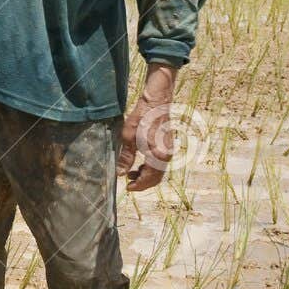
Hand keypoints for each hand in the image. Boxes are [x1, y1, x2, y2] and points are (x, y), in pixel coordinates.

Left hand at [116, 63, 178, 191]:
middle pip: (156, 178)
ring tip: (130, 172)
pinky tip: (138, 163)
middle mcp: (166, 156)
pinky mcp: (167, 146)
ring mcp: (168, 151)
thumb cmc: (142, 117)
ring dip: (145, 175)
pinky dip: (149, 167)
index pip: (149, 179)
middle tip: (128, 182)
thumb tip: (120, 173)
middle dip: (142, 183)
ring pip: (158, 171)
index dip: (138, 186)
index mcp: (158, 156)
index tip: (127, 187)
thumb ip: (125, 158)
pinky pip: (159, 163)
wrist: (157, 101)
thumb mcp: (128, 138)